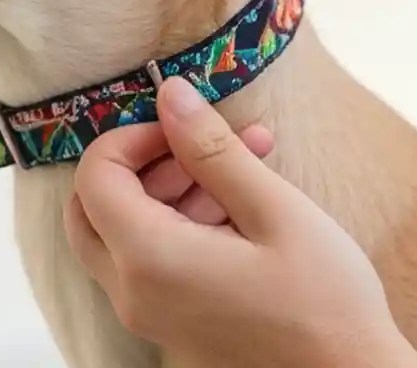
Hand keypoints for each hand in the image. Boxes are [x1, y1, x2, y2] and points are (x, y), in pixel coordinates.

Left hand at [64, 77, 416, 367]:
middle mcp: (133, 293)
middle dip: (142, 162)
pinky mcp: (173, 322)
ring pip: (124, 232)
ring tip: (246, 159)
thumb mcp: (273, 209)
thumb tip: (169, 93)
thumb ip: (211, 148)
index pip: (95, 176)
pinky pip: (152, 260)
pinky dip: (183, 222)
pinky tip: (244, 199)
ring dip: (173, 188)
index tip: (185, 125)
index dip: (132, 136)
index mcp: (149, 260)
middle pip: (93, 207)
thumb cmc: (324, 300)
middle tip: (201, 143)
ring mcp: (150, 314)